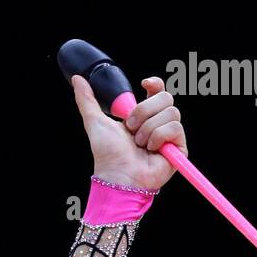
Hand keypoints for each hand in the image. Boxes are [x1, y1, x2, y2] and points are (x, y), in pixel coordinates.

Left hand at [71, 74, 187, 192]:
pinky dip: (158, 137)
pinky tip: (150, 151)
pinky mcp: (179, 148)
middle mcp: (158, 123)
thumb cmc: (108, 155)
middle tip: (131, 129)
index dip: (155, 84)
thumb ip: (87, 99)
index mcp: (143, 115)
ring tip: (139, 144)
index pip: (158, 90)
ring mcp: (169, 136)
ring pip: (171, 112)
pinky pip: (175, 128)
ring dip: (148, 128)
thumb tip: (77, 79)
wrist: (117, 176)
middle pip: (165, 97)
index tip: (144, 84)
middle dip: (144, 112)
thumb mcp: (95, 121)